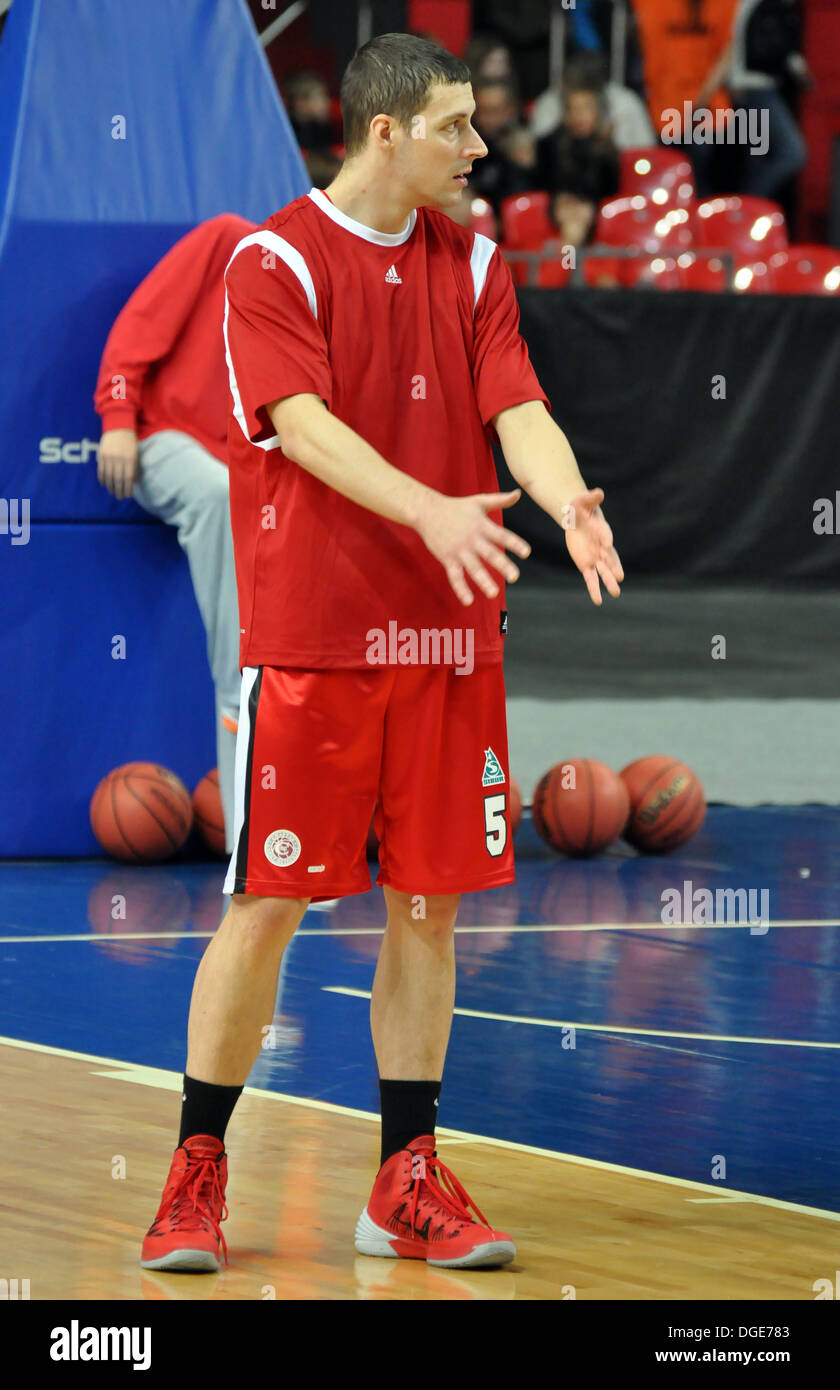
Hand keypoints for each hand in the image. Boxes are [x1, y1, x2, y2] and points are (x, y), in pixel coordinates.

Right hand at [98, 428, 138, 498]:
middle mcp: (119, 458)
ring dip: (110, 486)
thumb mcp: (136, 453)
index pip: (128, 478)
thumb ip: (134, 467)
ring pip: (108, 476)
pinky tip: (104, 484)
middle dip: (119, 490)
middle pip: (118, 479)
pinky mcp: (101, 454)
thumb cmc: (130, 441)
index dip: (127, 489)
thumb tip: (133, 482)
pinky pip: (101, 470)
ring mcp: (109, 457)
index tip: (127, 495)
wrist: (119, 426)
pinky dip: (102, 479)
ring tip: (112, 492)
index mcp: (130, 458)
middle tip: (119, 497)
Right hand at [415, 488, 530, 605]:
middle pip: (490, 554)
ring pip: (473, 568)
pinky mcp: (447, 558)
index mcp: (482, 526)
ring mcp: (459, 550)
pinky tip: (469, 601)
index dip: (514, 543)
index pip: (502, 536)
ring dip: (484, 581)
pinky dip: (461, 589)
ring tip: (494, 594)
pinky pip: (455, 576)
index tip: (527, 553)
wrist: (427, 510)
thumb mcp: (479, 501)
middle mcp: (472, 539)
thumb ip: (500, 500)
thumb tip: (518, 493)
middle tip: (515, 577)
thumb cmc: (456, 507)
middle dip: (503, 566)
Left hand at [561, 487, 622, 604]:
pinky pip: (591, 579)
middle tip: (620, 576)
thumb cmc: (581, 508)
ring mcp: (595, 558)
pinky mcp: (586, 565)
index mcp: (602, 530)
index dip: (606, 539)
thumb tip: (598, 492)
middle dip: (613, 567)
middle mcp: (602, 547)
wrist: (577, 519)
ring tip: (616, 593)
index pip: (605, 535)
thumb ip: (590, 498)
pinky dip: (594, 590)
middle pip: (609, 558)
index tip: (607, 544)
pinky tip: (598, 601)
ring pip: (603, 572)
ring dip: (608, 582)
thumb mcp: (582, 501)